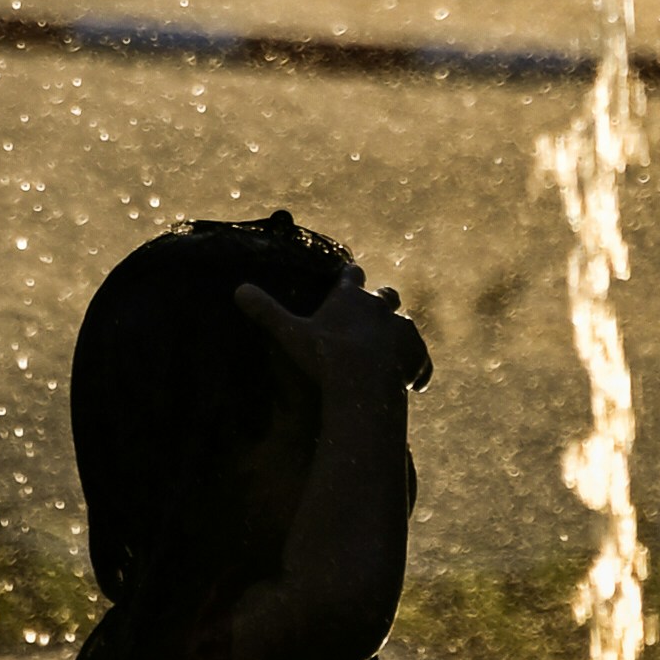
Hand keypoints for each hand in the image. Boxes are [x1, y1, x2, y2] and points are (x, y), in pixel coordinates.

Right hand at [232, 255, 432, 399]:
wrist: (362, 382)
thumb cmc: (323, 355)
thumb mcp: (289, 333)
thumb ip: (266, 311)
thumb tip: (238, 290)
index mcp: (351, 297)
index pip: (351, 276)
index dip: (349, 277)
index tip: (349, 275)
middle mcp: (380, 308)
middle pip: (386, 295)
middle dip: (381, 300)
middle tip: (374, 313)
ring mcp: (402, 330)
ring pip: (406, 326)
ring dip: (399, 335)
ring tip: (391, 352)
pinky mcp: (417, 356)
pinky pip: (421, 362)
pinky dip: (418, 370)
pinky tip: (415, 384)